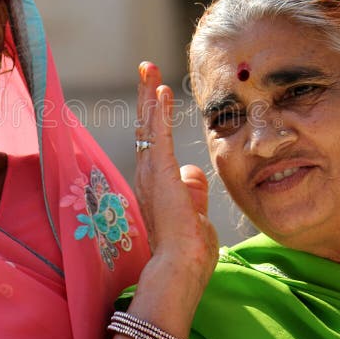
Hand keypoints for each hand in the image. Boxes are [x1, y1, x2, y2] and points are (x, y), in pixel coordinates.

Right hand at [102, 62, 219, 338]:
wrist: (180, 270)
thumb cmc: (188, 251)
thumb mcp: (194, 214)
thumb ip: (192, 191)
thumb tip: (193, 171)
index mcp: (155, 184)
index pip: (152, 141)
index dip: (153, 115)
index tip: (155, 91)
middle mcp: (146, 175)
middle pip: (145, 127)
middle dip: (146, 95)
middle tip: (146, 67)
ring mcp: (151, 174)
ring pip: (148, 125)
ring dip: (149, 94)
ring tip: (149, 68)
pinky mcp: (160, 174)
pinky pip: (158, 135)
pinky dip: (158, 110)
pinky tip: (160, 88)